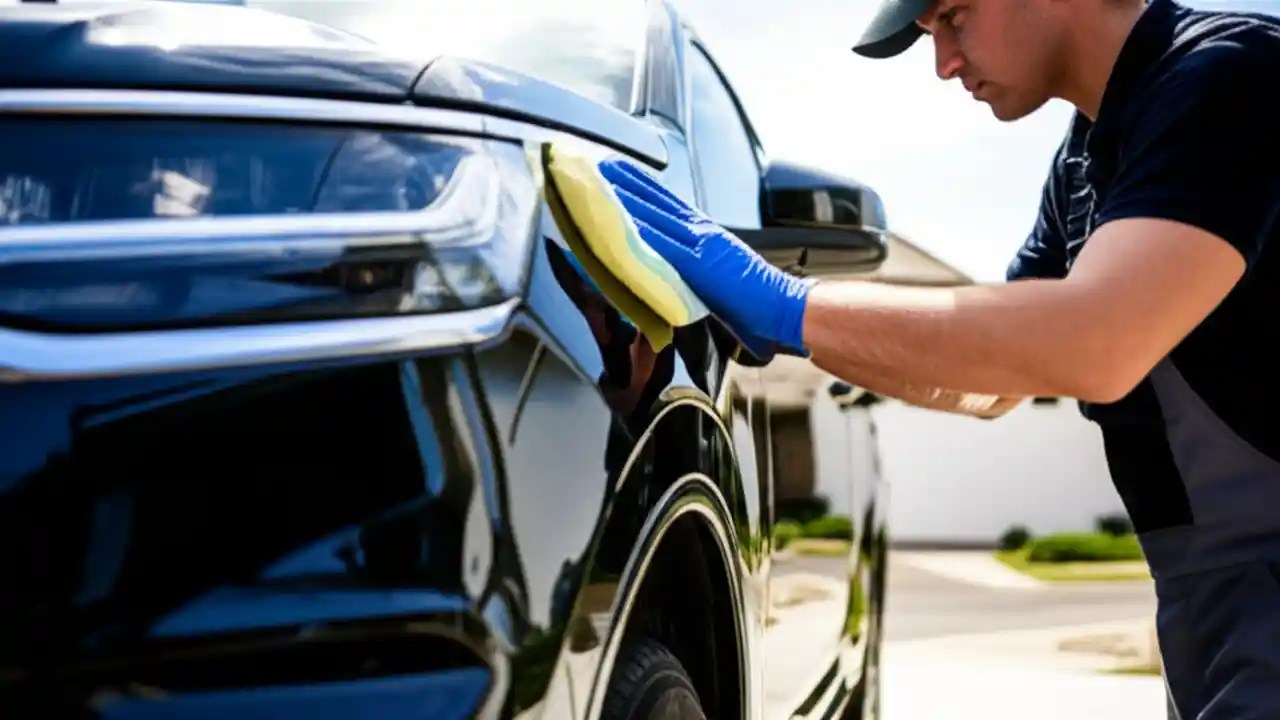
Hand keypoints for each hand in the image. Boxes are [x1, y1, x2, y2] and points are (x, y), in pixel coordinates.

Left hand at [598, 157, 815, 354]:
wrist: (780, 306)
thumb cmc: (754, 299)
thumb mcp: (718, 276)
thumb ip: (692, 268)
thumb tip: (668, 270)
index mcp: (706, 234)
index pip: (667, 202)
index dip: (641, 185)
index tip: (619, 171)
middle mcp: (700, 232)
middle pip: (656, 201)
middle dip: (625, 183)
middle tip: (597, 167)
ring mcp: (699, 245)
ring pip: (654, 216)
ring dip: (623, 200)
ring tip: (596, 185)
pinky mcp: (697, 264)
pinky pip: (661, 244)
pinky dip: (638, 232)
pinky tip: (617, 223)